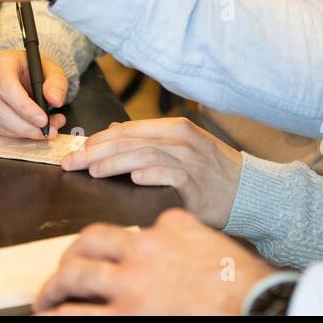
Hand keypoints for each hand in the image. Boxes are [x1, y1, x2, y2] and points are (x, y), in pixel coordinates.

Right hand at [0, 50, 68, 137]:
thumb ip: (57, 83)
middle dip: (26, 125)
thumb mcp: (51, 71)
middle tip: (48, 130)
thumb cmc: (34, 72)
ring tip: (46, 129)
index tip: (43, 119)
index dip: (24, 106)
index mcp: (1, 61)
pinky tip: (31, 128)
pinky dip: (16, 134)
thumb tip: (55, 99)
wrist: (21, 75)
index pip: (6, 86)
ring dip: (24, 131)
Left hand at [33, 208, 274, 314]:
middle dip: (66, 260)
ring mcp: (131, 288)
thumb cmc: (234, 275)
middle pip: (84, 248)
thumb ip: (173, 227)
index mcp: (155, 234)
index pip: (108, 229)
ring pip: (74, 280)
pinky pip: (81, 317)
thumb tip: (156, 226)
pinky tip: (48, 318)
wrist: (252, 300)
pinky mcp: (129, 318)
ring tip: (43, 301)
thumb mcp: (200, 235)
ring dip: (53, 289)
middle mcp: (138, 255)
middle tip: (58, 273)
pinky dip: (59, 317)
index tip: (82, 249)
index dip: (88, 241)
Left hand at [60, 118, 242, 227]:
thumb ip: (148, 140)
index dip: (99, 139)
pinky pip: (172, 175)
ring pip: (146, 155)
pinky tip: (134, 179)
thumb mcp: (181, 149)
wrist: (251, 193)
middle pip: (132, 141)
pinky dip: (152, 175)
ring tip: (94, 170)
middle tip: (72, 161)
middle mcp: (182, 140)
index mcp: (176, 129)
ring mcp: (191, 161)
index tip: (75, 149)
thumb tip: (112, 132)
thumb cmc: (212, 173)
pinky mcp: (198, 184)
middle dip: (97, 151)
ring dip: (117, 162)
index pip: (129, 130)